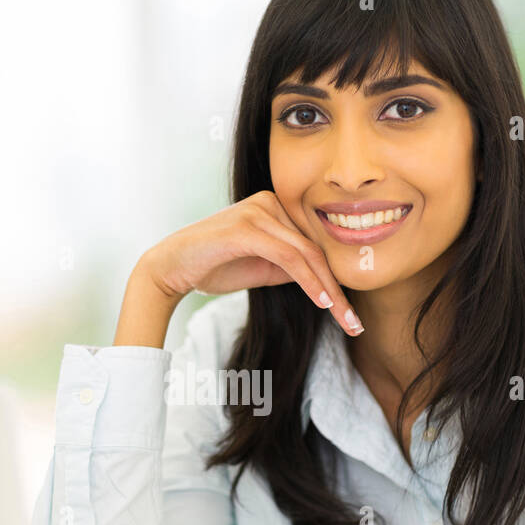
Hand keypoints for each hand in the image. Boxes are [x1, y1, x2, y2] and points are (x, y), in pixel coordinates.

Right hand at [142, 190, 363, 336]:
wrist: (169, 268)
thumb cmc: (213, 267)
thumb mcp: (261, 268)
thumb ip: (290, 267)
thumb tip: (322, 279)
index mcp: (275, 207)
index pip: (315, 244)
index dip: (336, 278)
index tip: (350, 313)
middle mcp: (270, 201)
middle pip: (316, 248)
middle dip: (339, 289)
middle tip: (355, 323)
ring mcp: (259, 211)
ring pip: (307, 254)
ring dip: (330, 290)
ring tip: (346, 319)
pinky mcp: (248, 227)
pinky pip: (290, 257)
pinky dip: (309, 281)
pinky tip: (323, 303)